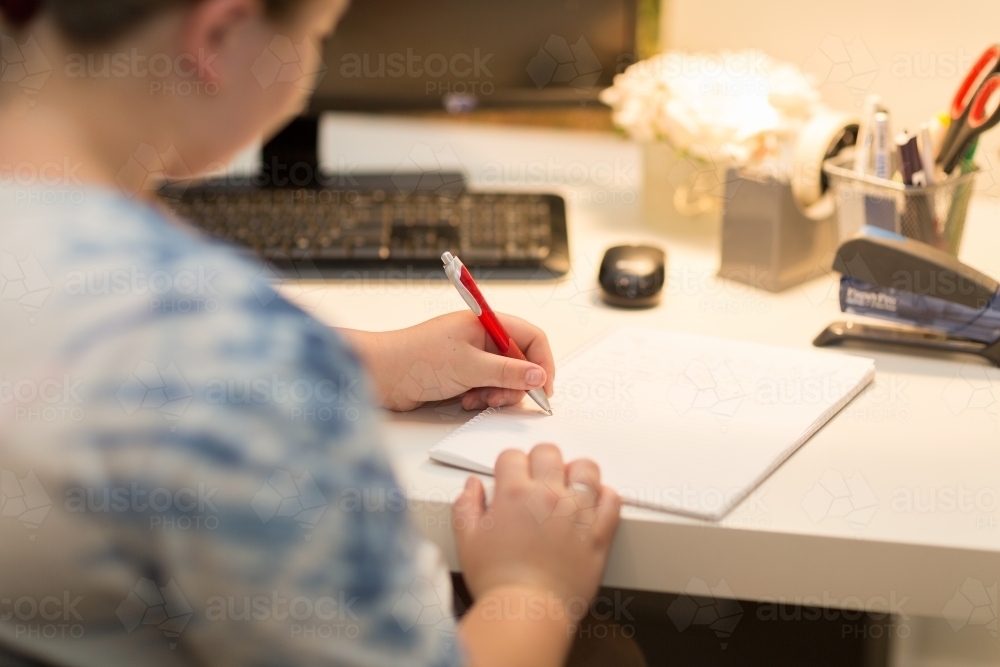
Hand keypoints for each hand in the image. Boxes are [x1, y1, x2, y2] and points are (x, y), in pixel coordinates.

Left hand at [340, 311, 554, 411]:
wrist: (379, 374)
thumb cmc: (416, 359)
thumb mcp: (469, 367)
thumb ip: (507, 372)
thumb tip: (538, 375)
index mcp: (486, 323)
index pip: (530, 337)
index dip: (542, 362)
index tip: (543, 388)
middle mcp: (481, 338)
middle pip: (519, 361)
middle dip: (514, 384)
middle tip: (500, 399)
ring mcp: (471, 356)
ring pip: (503, 379)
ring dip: (495, 394)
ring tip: (476, 399)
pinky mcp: (460, 375)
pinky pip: (486, 388)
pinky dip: (481, 398)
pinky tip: (464, 401)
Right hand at [452, 444, 620, 612]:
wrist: (526, 612)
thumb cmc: (498, 582)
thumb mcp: (467, 541)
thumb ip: (466, 506)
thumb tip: (472, 486)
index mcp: (514, 494)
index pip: (512, 455)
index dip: (508, 465)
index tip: (509, 477)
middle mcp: (548, 497)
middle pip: (549, 452)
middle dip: (540, 461)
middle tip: (536, 479)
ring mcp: (577, 513)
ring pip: (585, 468)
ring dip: (575, 473)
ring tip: (567, 487)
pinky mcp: (599, 533)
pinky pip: (611, 500)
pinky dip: (604, 496)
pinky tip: (591, 505)